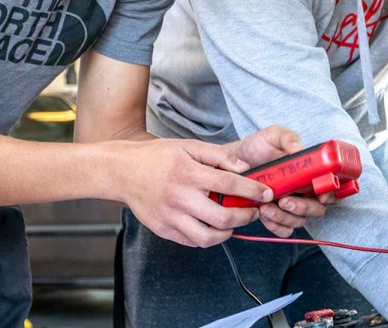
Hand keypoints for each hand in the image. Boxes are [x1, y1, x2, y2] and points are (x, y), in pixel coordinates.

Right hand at [112, 138, 273, 246]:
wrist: (121, 171)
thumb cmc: (157, 157)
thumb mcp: (188, 146)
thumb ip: (218, 156)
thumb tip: (244, 167)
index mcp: (188, 173)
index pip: (229, 185)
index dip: (252, 191)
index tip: (266, 194)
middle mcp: (180, 197)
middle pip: (223, 217)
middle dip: (245, 217)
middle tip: (253, 212)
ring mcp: (170, 216)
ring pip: (208, 237)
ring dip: (227, 233)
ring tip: (233, 223)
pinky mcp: (163, 229)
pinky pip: (192, 241)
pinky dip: (207, 237)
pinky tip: (212, 226)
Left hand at [226, 126, 331, 236]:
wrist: (236, 160)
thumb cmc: (259, 147)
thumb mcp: (273, 136)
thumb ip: (288, 138)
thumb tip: (299, 149)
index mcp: (311, 173)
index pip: (331, 187)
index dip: (332, 194)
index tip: (321, 196)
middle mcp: (305, 191)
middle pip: (318, 208)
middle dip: (303, 208)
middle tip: (285, 201)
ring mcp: (292, 206)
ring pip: (300, 221)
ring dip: (284, 217)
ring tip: (266, 207)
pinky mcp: (278, 217)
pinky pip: (285, 230)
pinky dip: (276, 226)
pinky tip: (264, 214)